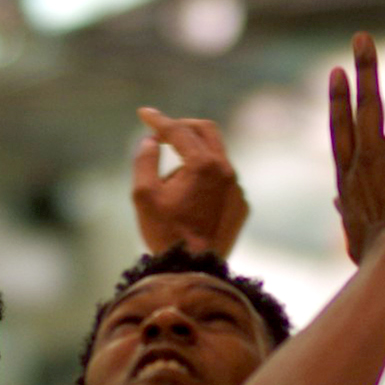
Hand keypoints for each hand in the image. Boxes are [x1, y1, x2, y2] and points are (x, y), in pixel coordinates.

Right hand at [131, 109, 249, 255]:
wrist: (194, 271)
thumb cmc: (165, 233)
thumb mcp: (143, 195)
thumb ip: (145, 160)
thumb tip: (152, 141)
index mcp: (204, 165)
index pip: (179, 131)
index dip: (159, 120)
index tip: (144, 113)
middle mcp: (227, 172)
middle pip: (207, 131)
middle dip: (183, 127)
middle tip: (163, 132)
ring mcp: (237, 189)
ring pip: (216, 157)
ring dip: (193, 157)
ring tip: (171, 185)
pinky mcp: (241, 205)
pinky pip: (223, 181)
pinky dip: (206, 178)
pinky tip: (190, 199)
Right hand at [329, 32, 384, 262]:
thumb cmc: (374, 254)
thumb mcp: (352, 232)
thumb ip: (346, 212)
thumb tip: (337, 207)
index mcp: (351, 172)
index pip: (341, 126)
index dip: (339, 96)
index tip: (339, 70)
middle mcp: (372, 155)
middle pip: (367, 103)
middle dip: (366, 67)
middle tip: (363, 37)